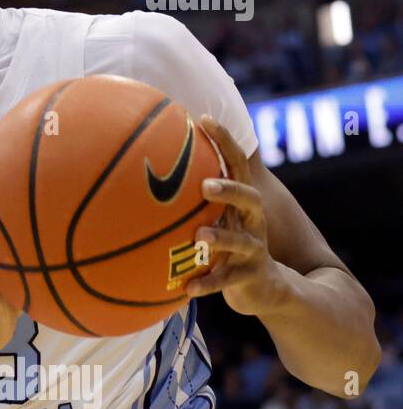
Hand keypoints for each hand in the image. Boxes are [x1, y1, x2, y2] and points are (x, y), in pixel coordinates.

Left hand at [186, 115, 290, 315]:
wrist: (265, 288)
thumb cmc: (227, 245)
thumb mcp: (215, 217)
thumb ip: (190, 197)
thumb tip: (144, 168)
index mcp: (240, 203)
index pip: (236, 164)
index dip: (225, 141)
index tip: (203, 119)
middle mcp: (252, 222)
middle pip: (250, 198)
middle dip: (230, 189)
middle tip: (205, 185)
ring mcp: (253, 250)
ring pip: (242, 241)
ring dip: (220, 237)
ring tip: (199, 235)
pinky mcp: (249, 277)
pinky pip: (228, 281)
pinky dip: (208, 284)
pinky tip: (186, 289)